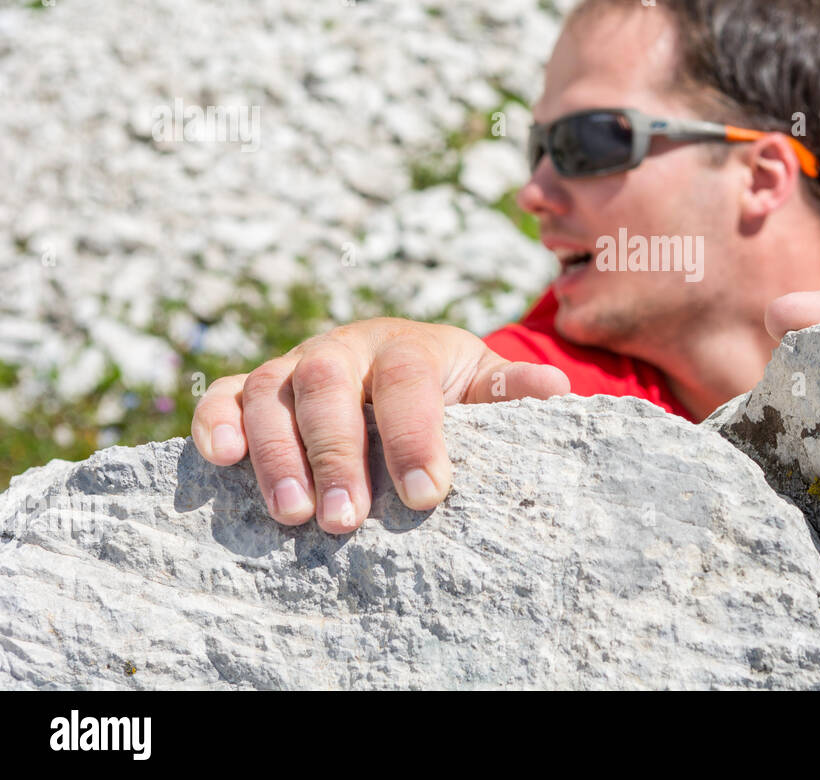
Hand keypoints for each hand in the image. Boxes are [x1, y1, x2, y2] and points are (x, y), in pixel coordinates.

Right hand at [191, 318, 569, 532]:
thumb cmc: (447, 386)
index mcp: (406, 346)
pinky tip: (220, 460)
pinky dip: (215, 421)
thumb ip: (511, 392)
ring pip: (271, 392)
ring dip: (276, 452)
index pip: (407, 381)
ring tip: (291, 514)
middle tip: (345, 521)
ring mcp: (295, 365)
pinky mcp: (254, 388)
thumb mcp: (483, 384)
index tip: (427, 494)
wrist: (403, 364)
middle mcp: (344, 349)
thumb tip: (556, 391)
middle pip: (329, 384)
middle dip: (336, 454)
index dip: (414, 435)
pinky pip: (223, 395)